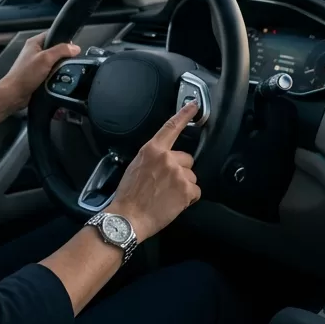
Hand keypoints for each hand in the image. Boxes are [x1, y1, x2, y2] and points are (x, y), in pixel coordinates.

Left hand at [0, 33, 79, 109]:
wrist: (14, 94)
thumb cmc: (26, 74)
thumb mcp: (45, 59)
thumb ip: (61, 51)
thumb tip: (76, 48)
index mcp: (35, 42)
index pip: (53, 34)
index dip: (63, 39)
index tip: (73, 48)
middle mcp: (35, 51)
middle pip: (55, 49)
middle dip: (64, 56)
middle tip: (72, 61)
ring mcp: (36, 64)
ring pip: (54, 62)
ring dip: (61, 67)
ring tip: (68, 71)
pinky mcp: (38, 75)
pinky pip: (52, 72)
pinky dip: (56, 75)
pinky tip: (61, 79)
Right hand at [109, 102, 200, 241]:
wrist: (128, 218)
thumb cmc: (129, 196)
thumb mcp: (136, 167)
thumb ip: (153, 158)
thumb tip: (164, 160)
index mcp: (152, 150)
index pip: (171, 127)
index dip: (184, 114)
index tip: (194, 105)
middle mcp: (167, 158)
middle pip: (187, 159)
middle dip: (181, 171)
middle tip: (166, 185)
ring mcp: (178, 173)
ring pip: (191, 177)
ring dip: (184, 187)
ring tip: (167, 196)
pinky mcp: (186, 189)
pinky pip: (195, 192)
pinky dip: (188, 199)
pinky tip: (174, 203)